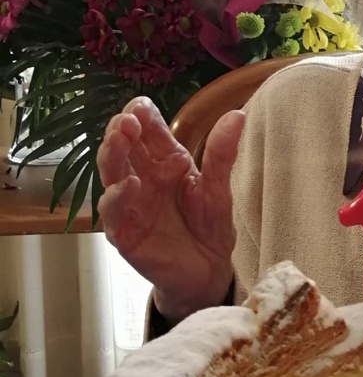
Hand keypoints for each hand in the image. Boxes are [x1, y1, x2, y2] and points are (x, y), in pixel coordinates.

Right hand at [97, 97, 245, 320]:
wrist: (209, 271)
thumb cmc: (210, 228)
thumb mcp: (219, 190)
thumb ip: (222, 154)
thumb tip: (237, 115)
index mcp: (165, 163)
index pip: (148, 132)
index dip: (141, 116)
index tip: (141, 104)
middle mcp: (142, 179)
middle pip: (123, 147)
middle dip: (122, 130)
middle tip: (128, 119)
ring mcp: (130, 205)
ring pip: (111, 174)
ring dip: (112, 154)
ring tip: (121, 137)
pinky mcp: (125, 232)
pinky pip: (114, 213)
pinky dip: (118, 197)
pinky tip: (130, 184)